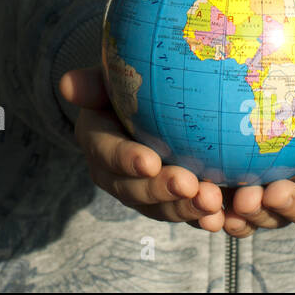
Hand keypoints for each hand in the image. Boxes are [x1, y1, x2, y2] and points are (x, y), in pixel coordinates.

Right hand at [59, 66, 227, 231]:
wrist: (154, 100)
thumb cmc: (131, 83)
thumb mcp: (112, 75)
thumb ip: (93, 82)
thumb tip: (67, 85)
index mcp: (99, 143)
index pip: (106, 154)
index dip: (125, 160)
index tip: (149, 161)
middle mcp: (118, 175)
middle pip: (135, 191)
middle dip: (161, 192)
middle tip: (189, 186)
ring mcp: (148, 193)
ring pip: (163, 209)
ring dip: (186, 210)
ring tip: (213, 204)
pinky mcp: (176, 202)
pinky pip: (189, 215)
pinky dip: (206, 218)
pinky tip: (227, 218)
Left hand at [219, 81, 294, 238]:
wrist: (243, 79)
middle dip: (291, 207)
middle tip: (273, 193)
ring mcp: (267, 194)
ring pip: (265, 217)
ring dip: (253, 215)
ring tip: (239, 200)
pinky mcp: (230, 193)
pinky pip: (225, 212)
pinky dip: (215, 214)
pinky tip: (205, 205)